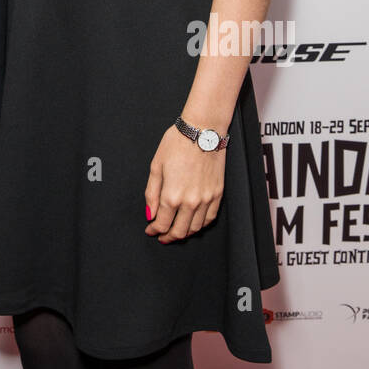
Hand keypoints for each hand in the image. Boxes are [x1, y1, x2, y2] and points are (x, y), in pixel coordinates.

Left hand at [144, 125, 224, 243]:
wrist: (202, 131)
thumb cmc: (176, 144)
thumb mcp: (156, 166)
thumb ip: (152, 193)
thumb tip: (150, 214)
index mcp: (172, 195)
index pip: (162, 224)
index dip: (154, 230)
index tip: (150, 229)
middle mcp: (190, 202)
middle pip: (179, 231)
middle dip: (168, 236)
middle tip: (161, 236)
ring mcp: (206, 199)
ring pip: (195, 228)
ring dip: (184, 233)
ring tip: (176, 231)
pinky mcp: (218, 194)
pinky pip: (210, 218)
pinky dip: (200, 225)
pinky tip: (193, 223)